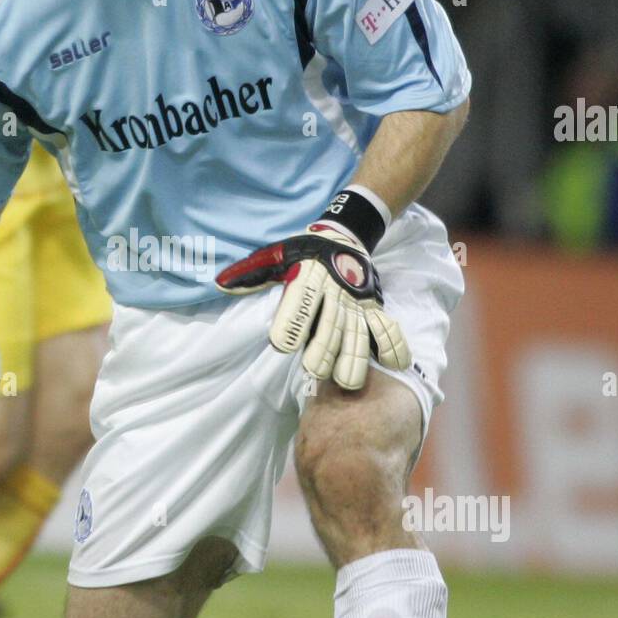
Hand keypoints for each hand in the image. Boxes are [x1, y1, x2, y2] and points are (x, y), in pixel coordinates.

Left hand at [215, 220, 409, 389]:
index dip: (291, 323)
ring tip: (348, 381)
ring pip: (358, 333)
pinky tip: (397, 365)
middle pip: (329, 326)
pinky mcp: (372, 308)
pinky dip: (394, 344)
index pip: (299, 302)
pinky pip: (386, 326)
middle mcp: (334, 295)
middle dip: (323, 349)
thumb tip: (219, 284)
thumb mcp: (276, 256)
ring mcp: (355, 304)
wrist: (343, 237)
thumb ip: (251, 273)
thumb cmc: (303, 252)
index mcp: (307, 282)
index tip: (283, 344)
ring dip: (354, 357)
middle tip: (315, 371)